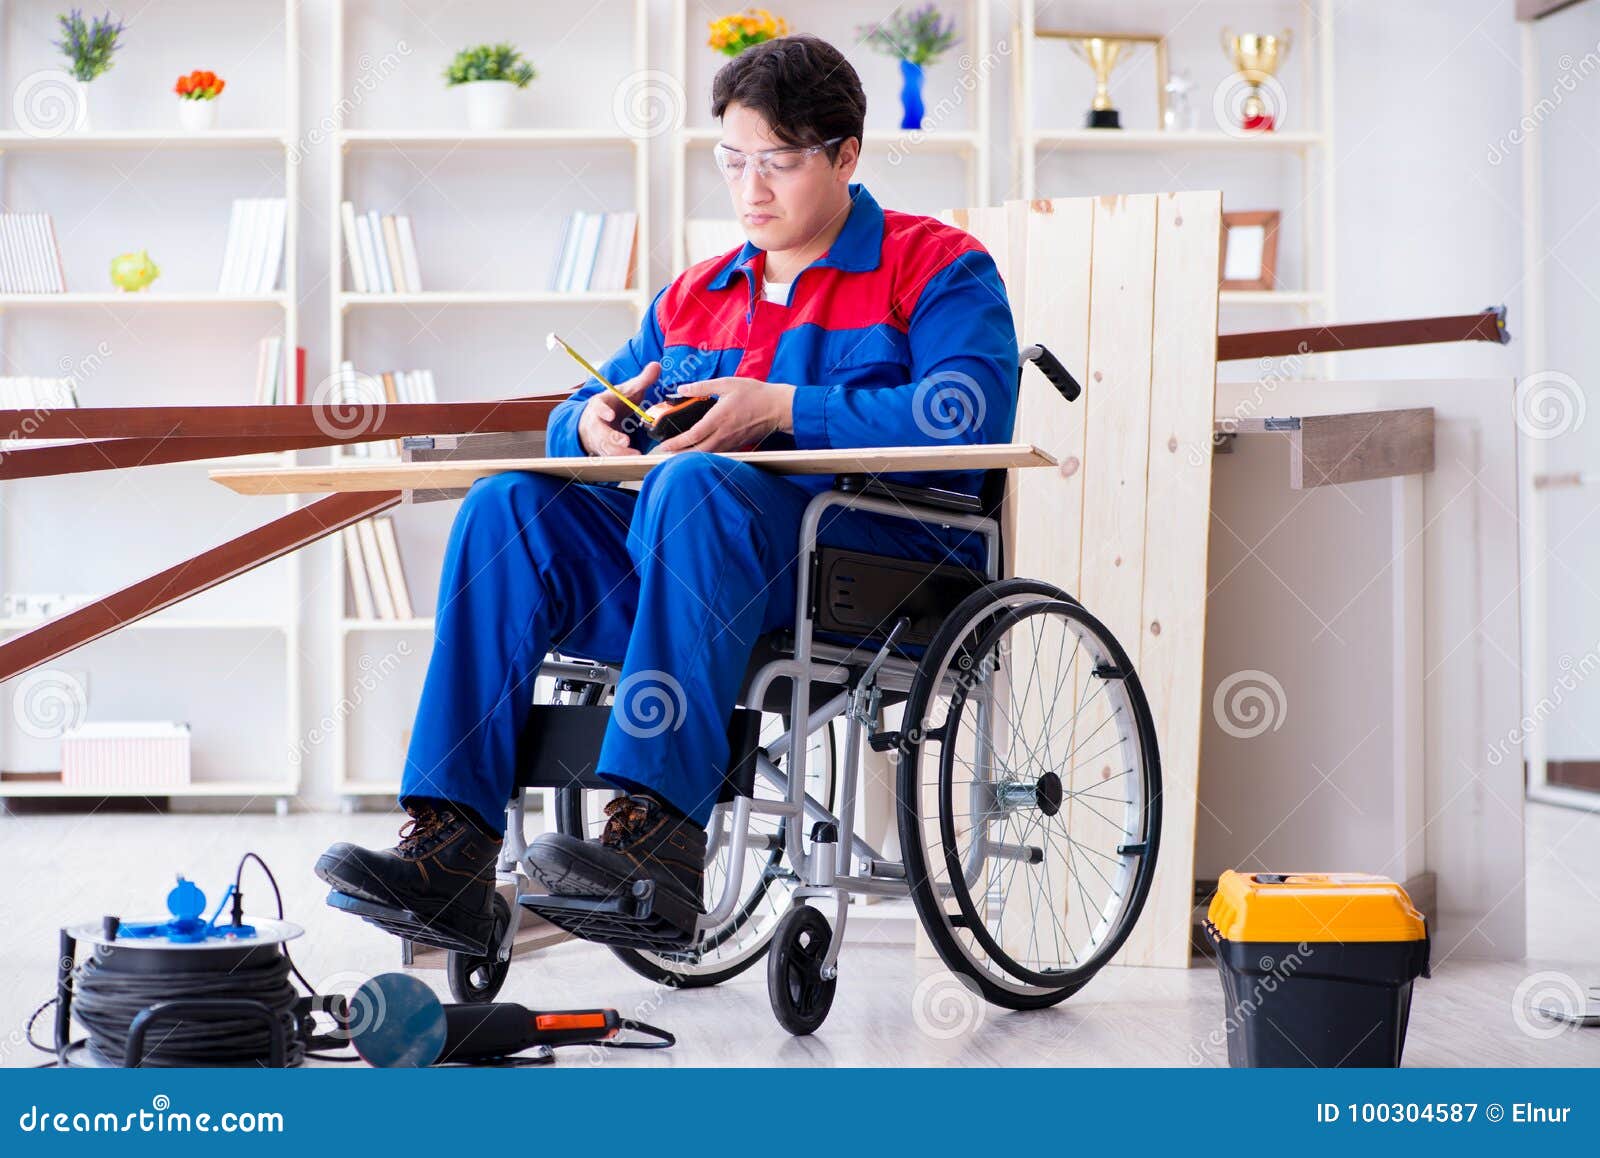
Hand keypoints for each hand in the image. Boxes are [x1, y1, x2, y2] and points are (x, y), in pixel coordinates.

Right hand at [577, 361, 658, 456]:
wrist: (596, 419)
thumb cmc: (613, 404)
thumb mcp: (626, 391)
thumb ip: (641, 381)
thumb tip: (657, 366)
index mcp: (600, 405)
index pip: (598, 407)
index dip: (603, 411)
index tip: (610, 415)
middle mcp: (596, 424)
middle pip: (600, 433)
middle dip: (611, 438)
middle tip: (624, 442)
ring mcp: (599, 439)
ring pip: (605, 449)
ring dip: (619, 454)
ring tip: (635, 456)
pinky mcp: (604, 452)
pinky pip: (611, 459)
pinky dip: (621, 461)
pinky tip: (635, 463)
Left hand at [653, 376, 795, 452]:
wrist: (778, 408)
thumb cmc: (755, 394)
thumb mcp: (727, 383)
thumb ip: (703, 386)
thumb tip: (681, 389)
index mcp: (718, 419)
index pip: (693, 436)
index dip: (676, 443)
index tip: (663, 446)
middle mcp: (723, 434)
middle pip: (696, 452)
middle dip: (678, 455)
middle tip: (663, 455)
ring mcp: (731, 442)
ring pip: (706, 455)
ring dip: (690, 457)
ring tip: (675, 456)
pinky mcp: (737, 445)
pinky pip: (717, 454)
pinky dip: (704, 455)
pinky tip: (697, 453)